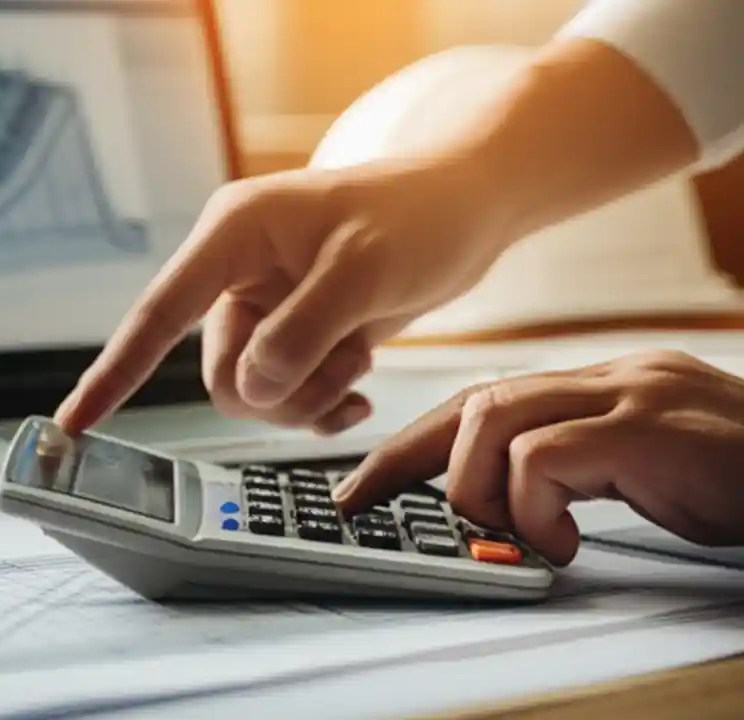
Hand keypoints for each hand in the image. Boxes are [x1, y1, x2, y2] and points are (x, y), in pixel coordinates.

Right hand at [54, 154, 518, 435]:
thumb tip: (255, 387)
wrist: (469, 210)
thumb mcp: (363, 272)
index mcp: (231, 235)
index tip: (72, 424)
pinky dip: (320, 405)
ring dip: (308, 394)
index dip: (113, 373)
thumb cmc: (418, 218)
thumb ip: (300, 333)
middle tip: (342, 366)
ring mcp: (264, 306)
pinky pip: (283, 395)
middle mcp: (235, 272)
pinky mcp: (294, 332)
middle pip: (219, 373)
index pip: (157, 314)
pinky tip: (358, 391)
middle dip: (280, 389)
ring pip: (253, 391)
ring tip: (359, 360)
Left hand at [332, 350, 743, 565]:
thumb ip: (578, 472)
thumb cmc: (741, 482)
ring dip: (477, 486)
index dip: (416, 441)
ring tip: (513, 529)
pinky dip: (534, 507)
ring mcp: (632, 397)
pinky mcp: (649, 430)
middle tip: (366, 500)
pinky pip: (545, 458)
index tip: (366, 481)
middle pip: (472, 401)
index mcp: (604, 385)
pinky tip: (567, 541)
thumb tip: (504, 506)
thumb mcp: (644, 474)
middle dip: (407, 455)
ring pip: (493, 420)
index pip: (485, 399)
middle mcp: (612, 378)